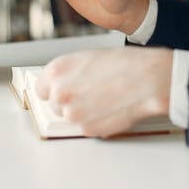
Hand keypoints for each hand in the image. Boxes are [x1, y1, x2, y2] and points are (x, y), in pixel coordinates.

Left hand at [34, 47, 173, 137]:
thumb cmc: (125, 64)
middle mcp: (59, 93)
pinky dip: (95, 121)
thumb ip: (70, 73)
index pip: (41, 88)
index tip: (62, 90)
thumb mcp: (88, 58)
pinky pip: (85, 127)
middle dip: (69, 101)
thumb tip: (63, 83)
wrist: (148, 80)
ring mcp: (72, 114)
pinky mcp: (87, 130)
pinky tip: (109, 108)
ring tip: (104, 98)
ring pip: (70, 117)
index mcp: (57, 71)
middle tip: (90, 93)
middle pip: (54, 104)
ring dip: (82, 112)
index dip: (54, 89)